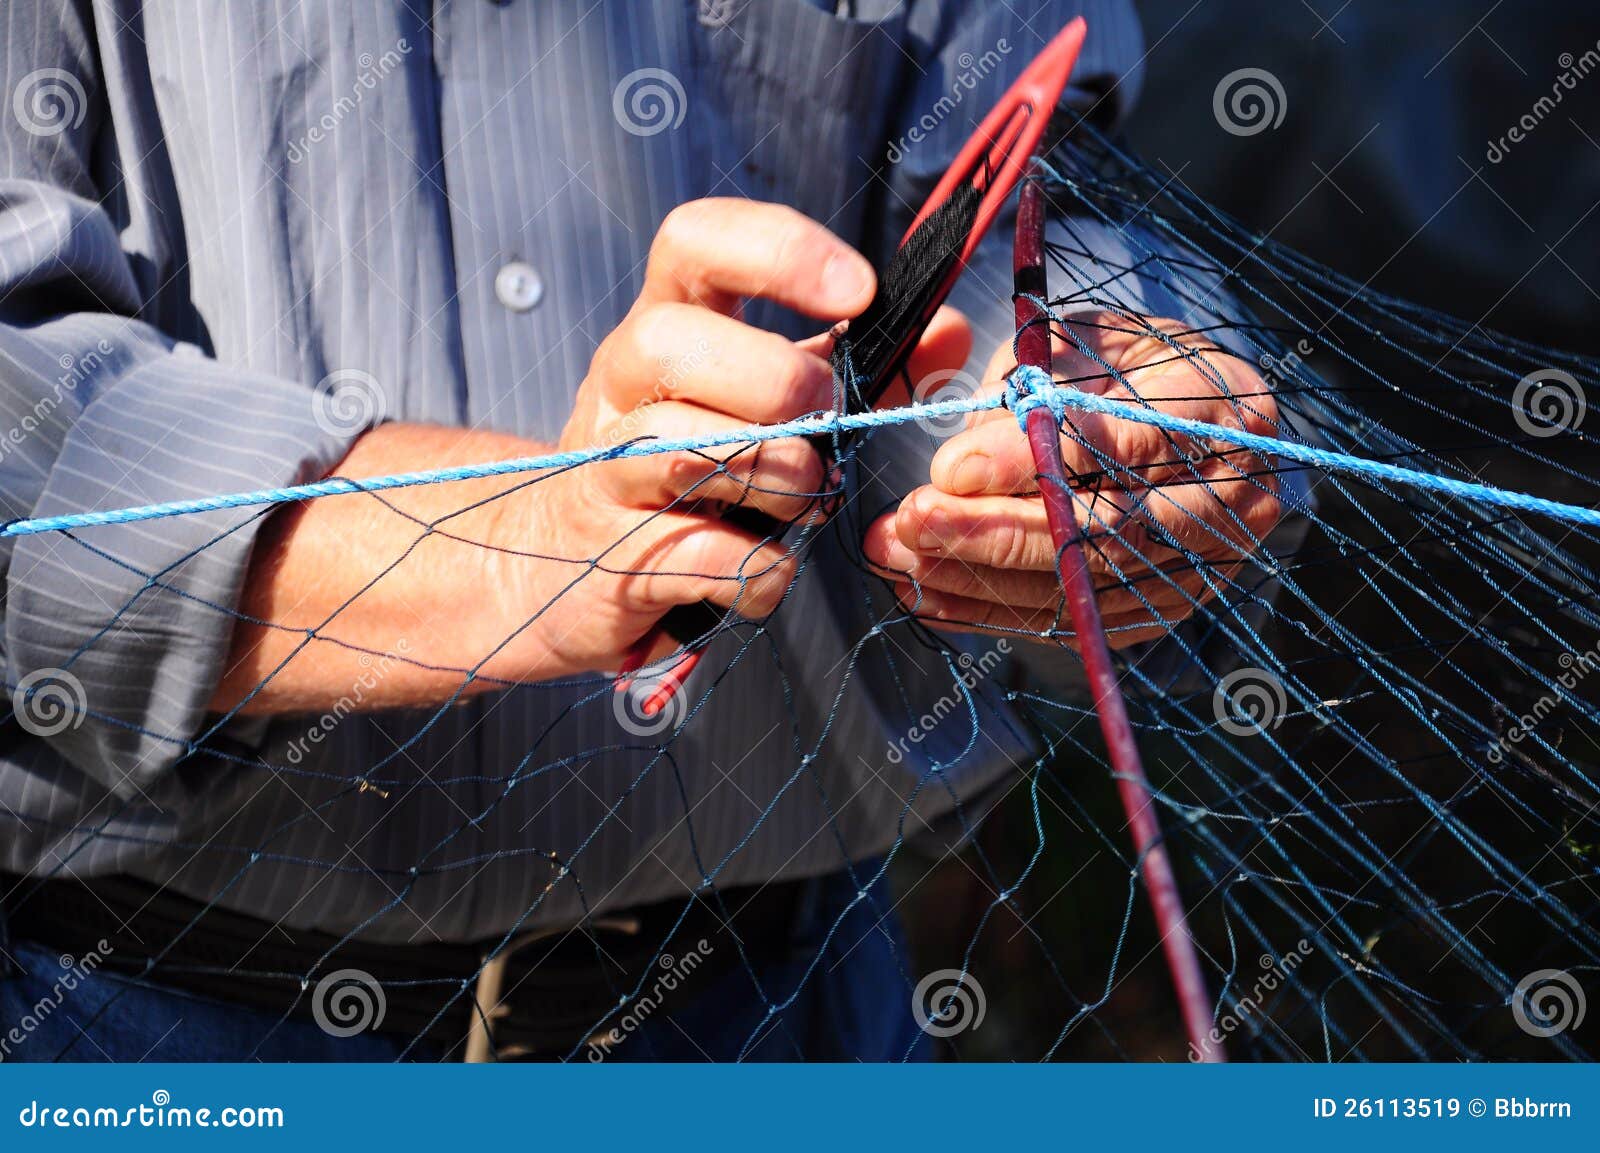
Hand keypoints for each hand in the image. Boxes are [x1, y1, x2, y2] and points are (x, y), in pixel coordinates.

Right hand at [504, 198, 880, 675]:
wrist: (555, 564)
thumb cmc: (680, 469)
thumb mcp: (755, 400)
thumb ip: (847, 367)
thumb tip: (946, 331)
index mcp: (663, 322)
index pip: (695, 242)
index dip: (781, 252)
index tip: (857, 290)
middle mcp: (619, 385)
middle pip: (671, 343)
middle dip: (776, 387)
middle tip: (823, 425)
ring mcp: (602, 472)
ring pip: (681, 451)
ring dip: (776, 481)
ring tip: (801, 500)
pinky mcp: (610, 558)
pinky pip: (698, 556)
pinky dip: (759, 570)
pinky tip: (768, 568)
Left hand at [863, 310, 1283, 648]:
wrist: (1204, 425)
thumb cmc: (1133, 371)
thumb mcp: (1089, 342)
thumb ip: (1034, 387)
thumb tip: (960, 469)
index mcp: (1220, 408)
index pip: (1125, 443)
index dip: (1031, 462)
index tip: (948, 468)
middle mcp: (1230, 498)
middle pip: (1105, 535)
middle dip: (992, 535)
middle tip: (908, 521)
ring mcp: (1201, 567)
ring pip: (1081, 591)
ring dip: (976, 580)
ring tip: (896, 556)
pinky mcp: (1161, 610)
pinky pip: (1070, 623)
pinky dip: (992, 611)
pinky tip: (929, 591)